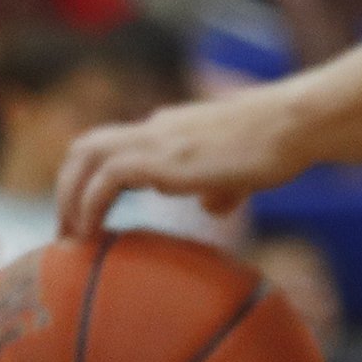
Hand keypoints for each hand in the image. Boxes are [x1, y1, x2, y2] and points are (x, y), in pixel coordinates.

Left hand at [58, 83, 308, 237]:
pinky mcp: (162, 157)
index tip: (90, 217)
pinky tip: (93, 234)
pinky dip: (90, 205)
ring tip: (70, 237)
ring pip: (85, 156)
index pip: (116, 146)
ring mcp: (158, 138)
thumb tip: (211, 205)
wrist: (295, 123)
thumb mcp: (241, 169)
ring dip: (69, 198)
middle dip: (67, 187)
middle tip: (66, 231)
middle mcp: (157, 126)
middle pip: (86, 146)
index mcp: (173, 127)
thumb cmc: (279, 144)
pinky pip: (105, 179)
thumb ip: (220, 186)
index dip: (94, 180)